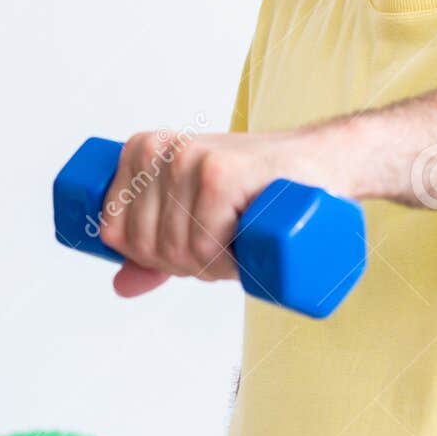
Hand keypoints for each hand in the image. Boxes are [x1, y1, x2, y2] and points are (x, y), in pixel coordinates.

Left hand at [96, 130, 347, 297]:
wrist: (319, 163)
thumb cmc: (255, 189)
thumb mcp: (194, 214)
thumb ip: (153, 246)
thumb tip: (121, 286)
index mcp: (138, 153)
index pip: (118, 233)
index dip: (156, 258)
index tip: (194, 247)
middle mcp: (157, 149)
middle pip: (148, 246)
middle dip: (188, 266)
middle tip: (226, 249)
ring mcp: (186, 156)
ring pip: (177, 248)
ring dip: (215, 267)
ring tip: (240, 246)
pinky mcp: (221, 170)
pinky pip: (204, 241)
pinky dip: (227, 261)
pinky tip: (247, 249)